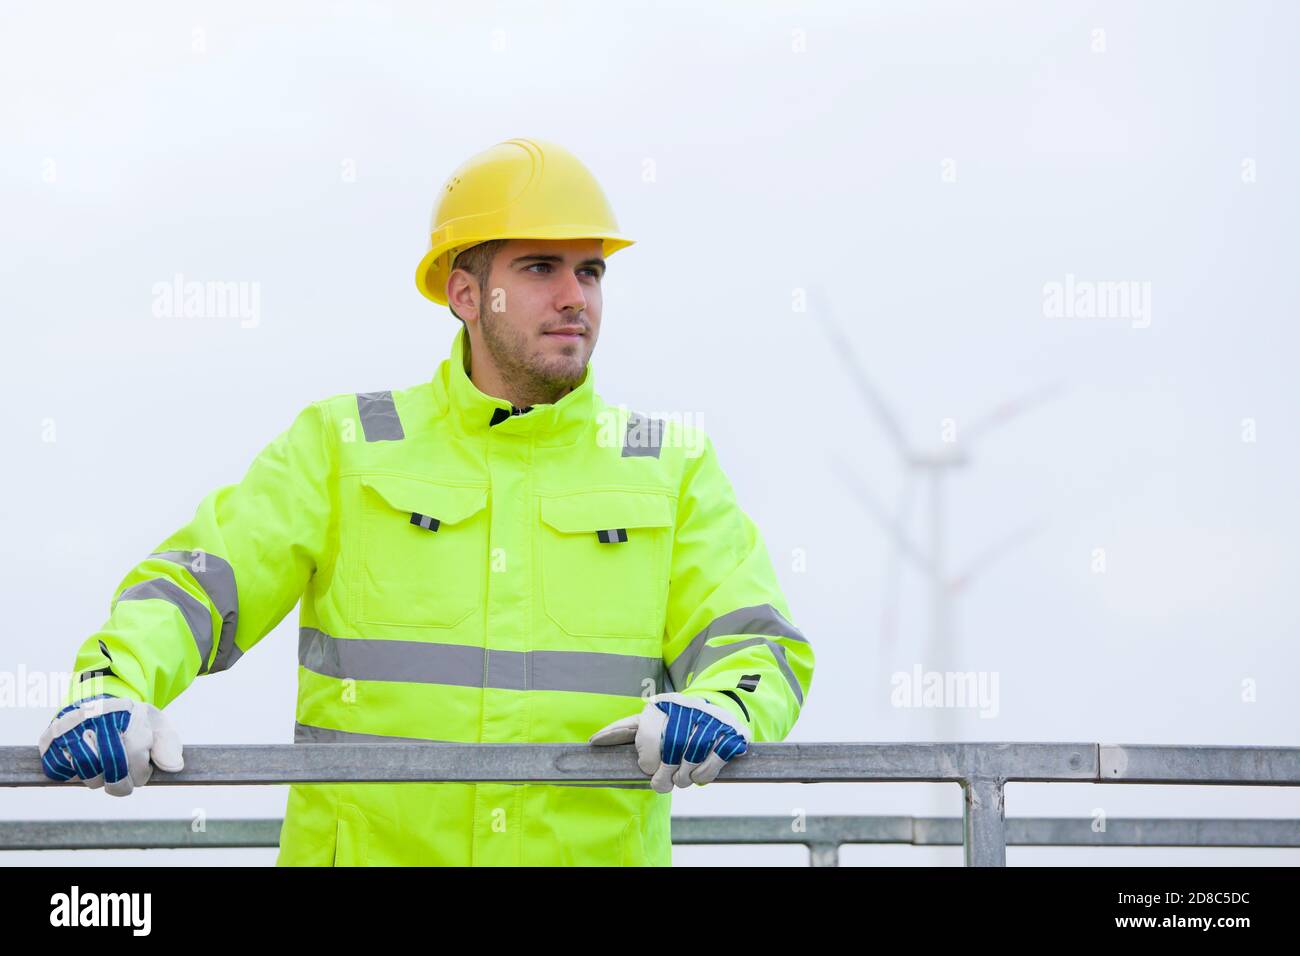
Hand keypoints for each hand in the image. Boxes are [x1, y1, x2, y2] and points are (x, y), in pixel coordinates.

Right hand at [38, 694, 183, 795]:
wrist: (97, 707)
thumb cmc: (131, 723)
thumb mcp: (157, 727)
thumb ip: (168, 745)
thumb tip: (174, 767)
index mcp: (126, 708)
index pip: (134, 749)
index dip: (140, 771)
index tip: (142, 774)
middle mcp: (95, 713)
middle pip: (110, 764)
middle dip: (121, 783)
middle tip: (125, 785)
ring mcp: (69, 725)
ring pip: (86, 770)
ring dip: (98, 781)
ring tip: (106, 774)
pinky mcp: (49, 738)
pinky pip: (61, 771)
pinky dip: (74, 777)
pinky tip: (86, 767)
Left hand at [588, 692, 750, 792]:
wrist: (714, 709)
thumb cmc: (672, 723)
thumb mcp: (647, 721)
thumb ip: (623, 731)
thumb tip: (594, 741)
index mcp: (662, 705)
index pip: (649, 738)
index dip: (648, 761)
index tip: (649, 768)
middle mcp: (687, 707)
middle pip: (671, 751)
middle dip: (665, 776)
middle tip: (663, 784)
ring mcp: (711, 718)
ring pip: (692, 758)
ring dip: (684, 777)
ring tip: (681, 779)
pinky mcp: (730, 731)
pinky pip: (714, 760)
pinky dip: (704, 774)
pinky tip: (698, 774)